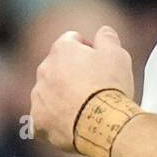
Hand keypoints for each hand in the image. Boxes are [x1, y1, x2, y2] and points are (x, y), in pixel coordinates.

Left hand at [31, 25, 133, 153]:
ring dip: (62, 96)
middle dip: (72, 73)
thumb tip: (103, 32)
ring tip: (85, 108)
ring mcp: (39, 96)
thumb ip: (107, 38)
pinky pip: (44, 117)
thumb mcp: (118, 55)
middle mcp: (44, 70)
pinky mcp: (38, 121)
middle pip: (58, 67)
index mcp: (62, 50)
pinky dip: (55, 120)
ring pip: (49, 92)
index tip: (99, 62)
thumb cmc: (109, 88)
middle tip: (94, 87)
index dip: (88, 49)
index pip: (72, 40)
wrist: (102, 124)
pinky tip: (72, 123)